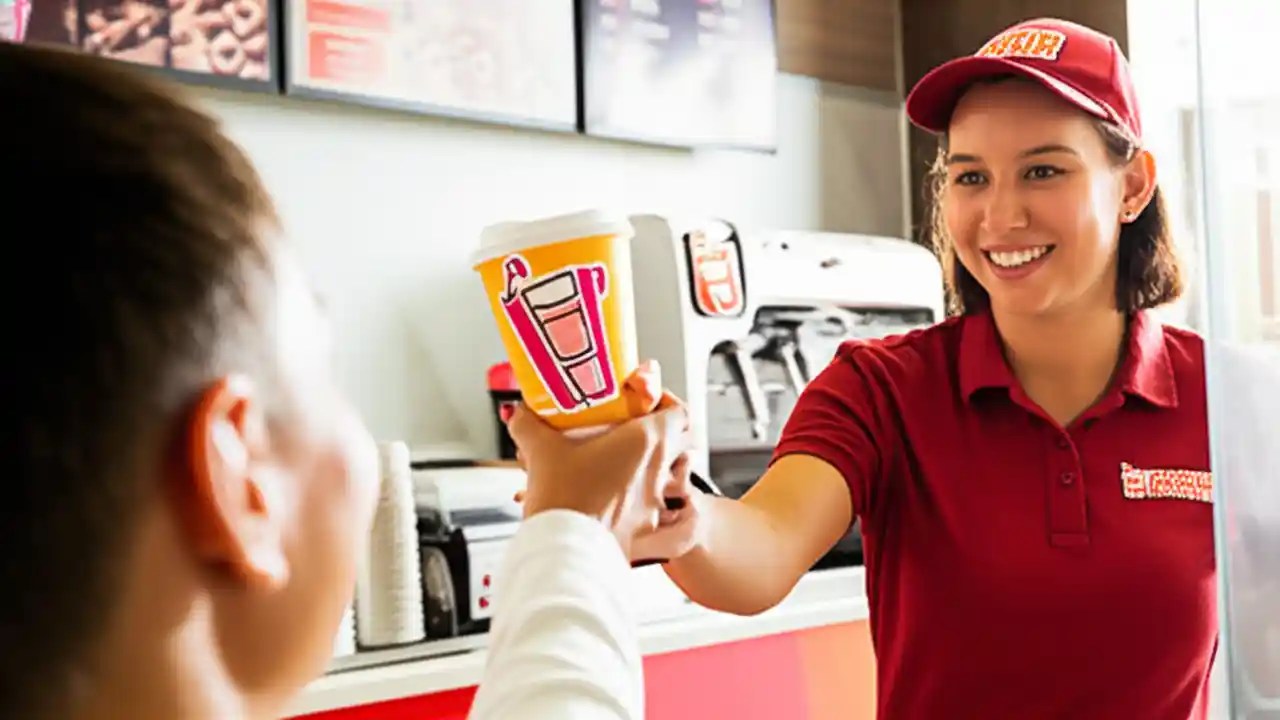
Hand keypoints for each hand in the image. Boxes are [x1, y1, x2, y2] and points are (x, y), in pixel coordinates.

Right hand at [505, 391, 692, 557]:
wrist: (564, 552)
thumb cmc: (563, 499)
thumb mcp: (539, 450)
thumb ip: (528, 424)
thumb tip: (519, 414)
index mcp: (646, 440)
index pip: (680, 412)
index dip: (666, 403)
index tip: (645, 403)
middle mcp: (659, 470)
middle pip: (682, 443)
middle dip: (663, 434)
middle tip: (634, 431)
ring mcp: (656, 503)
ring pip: (670, 476)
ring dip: (651, 467)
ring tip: (619, 465)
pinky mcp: (647, 529)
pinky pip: (655, 508)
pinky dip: (640, 499)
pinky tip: (613, 497)